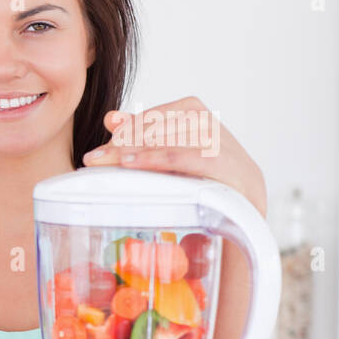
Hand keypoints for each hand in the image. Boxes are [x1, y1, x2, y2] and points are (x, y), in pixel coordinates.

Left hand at [80, 96, 266, 216]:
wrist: (244, 224)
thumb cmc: (200, 191)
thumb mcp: (168, 163)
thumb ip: (143, 138)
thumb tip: (111, 118)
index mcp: (203, 121)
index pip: (163, 114)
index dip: (131, 126)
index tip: (106, 135)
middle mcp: (216, 130)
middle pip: (164, 127)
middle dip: (125, 141)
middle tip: (95, 158)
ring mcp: (228, 149)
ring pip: (173, 140)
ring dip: (133, 150)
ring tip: (103, 162)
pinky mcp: (231, 171)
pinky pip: (188, 157)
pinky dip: (156, 158)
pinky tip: (129, 165)